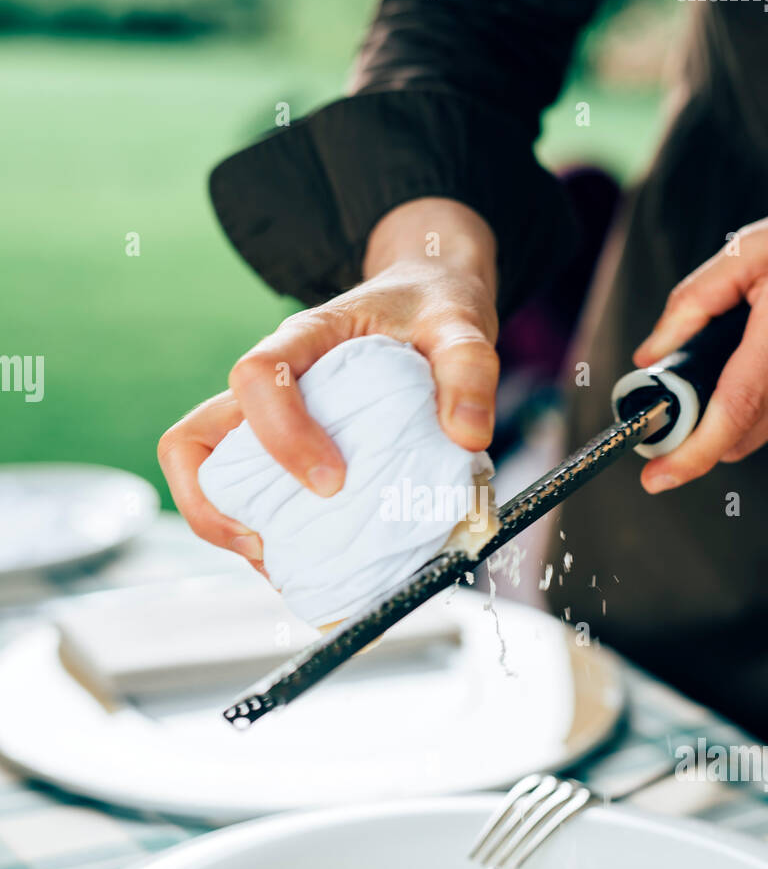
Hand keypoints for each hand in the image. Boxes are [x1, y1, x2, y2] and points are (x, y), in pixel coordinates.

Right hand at [158, 198, 498, 566]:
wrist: (425, 304)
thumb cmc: (431, 311)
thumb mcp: (462, 324)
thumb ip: (470, 368)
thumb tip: (467, 435)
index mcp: (305, 339)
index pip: (257, 377)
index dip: (281, 435)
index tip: (333, 481)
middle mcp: (270, 383)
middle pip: (195, 439)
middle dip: (216, 503)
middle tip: (271, 544)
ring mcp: (269, 422)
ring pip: (207, 475)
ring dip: (230, 527)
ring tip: (284, 564)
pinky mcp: (283, 453)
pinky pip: (247, 497)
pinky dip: (265, 535)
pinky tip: (309, 559)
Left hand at [632, 193, 767, 492]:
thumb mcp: (751, 248)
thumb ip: (692, 302)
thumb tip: (652, 354)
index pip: (738, 406)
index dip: (693, 451)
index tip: (659, 476)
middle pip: (741, 433)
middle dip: (698, 429)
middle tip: (679, 400)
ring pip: (759, 429)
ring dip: (735, 408)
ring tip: (747, 351)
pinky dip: (765, 399)